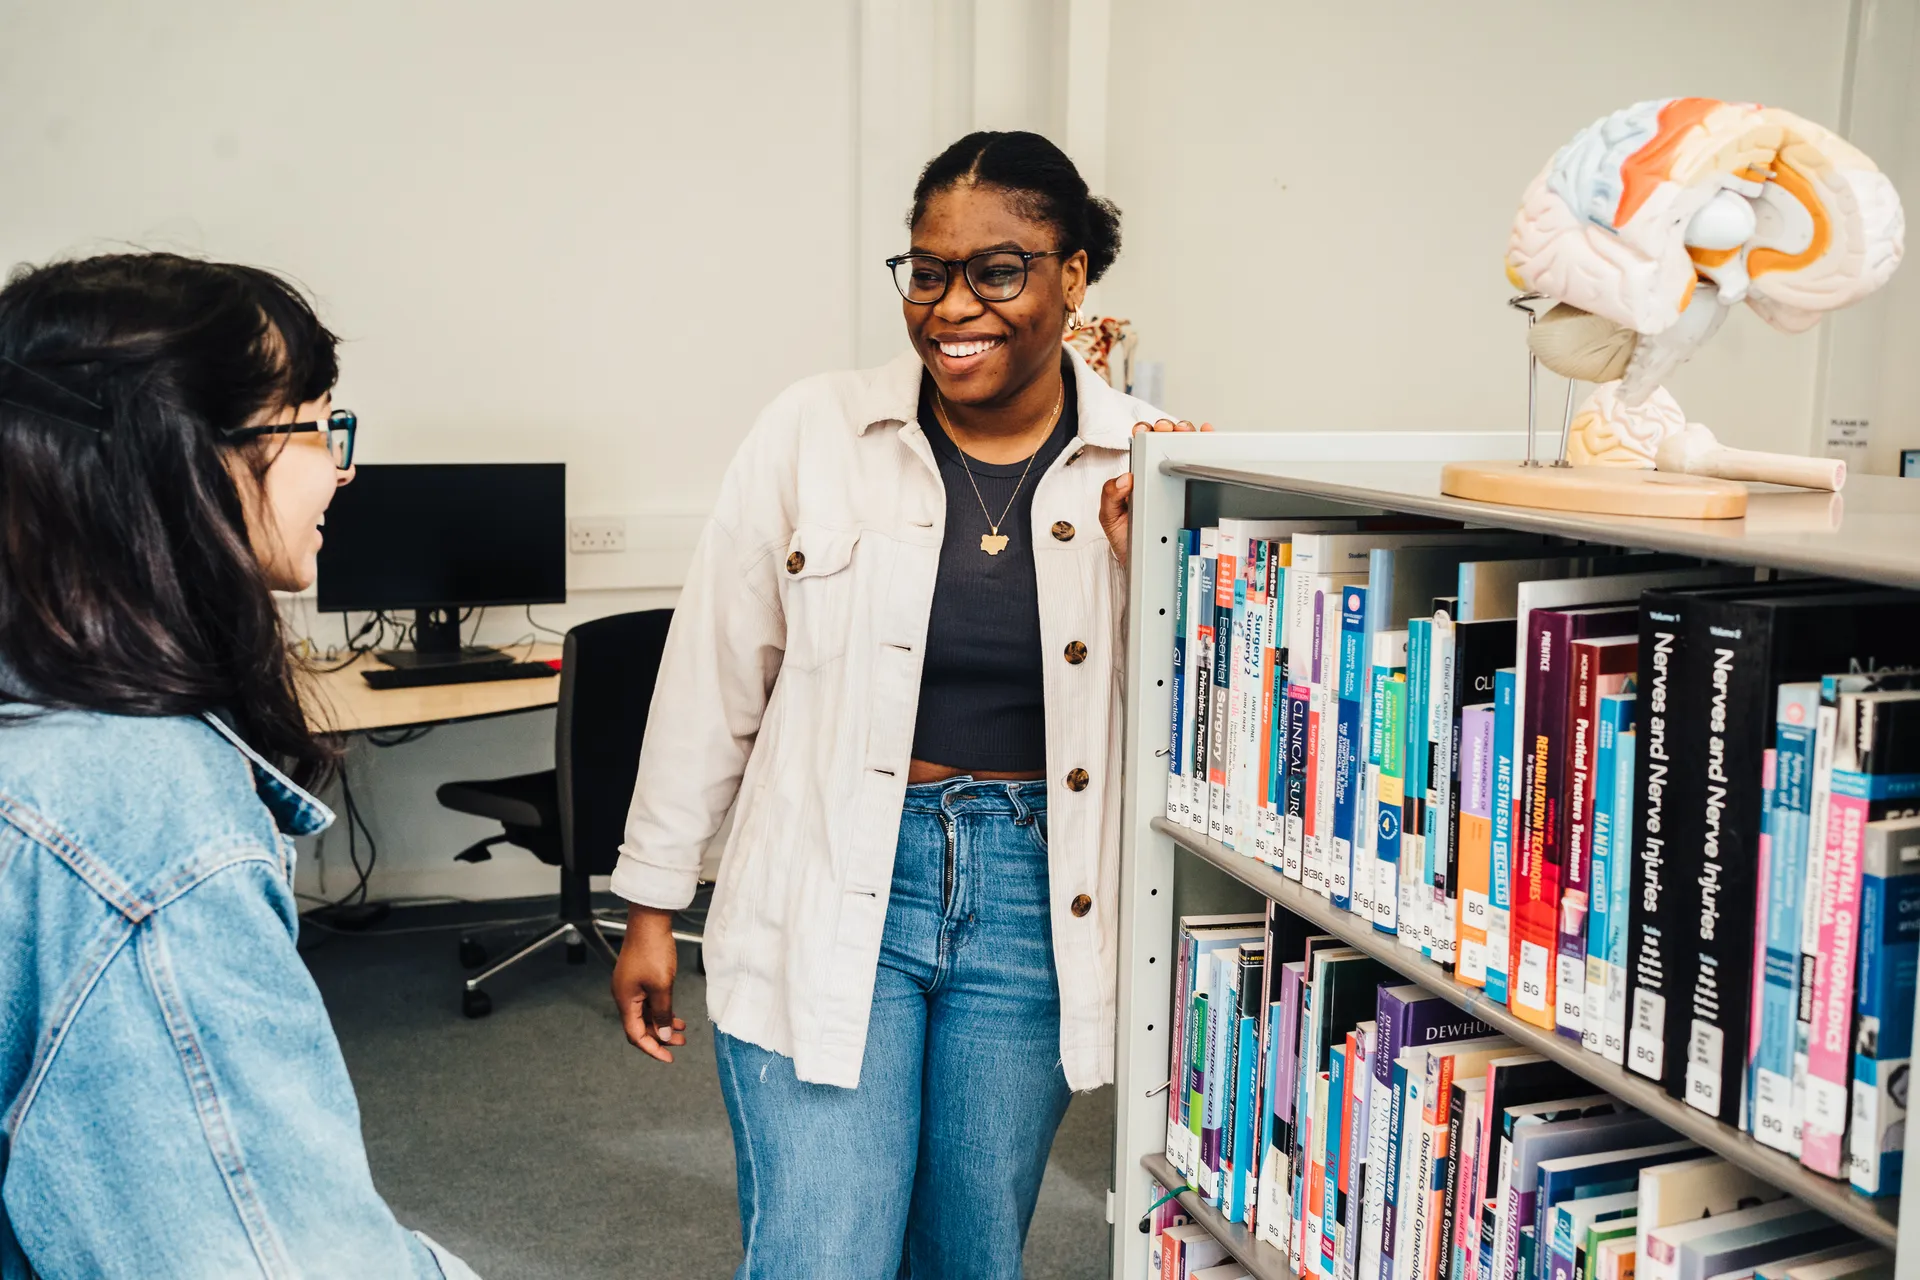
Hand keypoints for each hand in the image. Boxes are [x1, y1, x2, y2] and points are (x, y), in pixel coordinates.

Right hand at [611, 904, 686, 1062]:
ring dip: (663, 1023)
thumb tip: (661, 1035)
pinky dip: (662, 1010)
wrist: (650, 922)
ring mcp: (631, 987)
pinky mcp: (639, 978)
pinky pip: (649, 1002)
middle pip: (640, 1026)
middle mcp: (624, 995)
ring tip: (681, 1030)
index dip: (651, 1049)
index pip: (635, 1034)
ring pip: (646, 1014)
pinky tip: (675, 1014)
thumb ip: (662, 1013)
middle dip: (659, 1037)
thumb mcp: (662, 986)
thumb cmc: (653, 950)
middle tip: (680, 1043)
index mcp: (625, 1000)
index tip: (668, 1058)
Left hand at [1099, 419, 1213, 562]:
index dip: (1146, 433)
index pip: (1142, 448)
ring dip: (1188, 434)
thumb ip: (1110, 497)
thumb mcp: (1110, 518)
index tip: (1147, 429)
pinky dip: (1209, 446)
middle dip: (1169, 429)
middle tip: (1167, 429)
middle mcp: (1159, 476)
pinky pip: (1203, 466)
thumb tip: (1124, 479)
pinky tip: (1207, 436)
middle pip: (1167, 443)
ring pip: (1187, 450)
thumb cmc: (1128, 539)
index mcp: (1138, 477)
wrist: (1146, 565)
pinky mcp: (1195, 492)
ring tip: (1186, 431)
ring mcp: (1178, 483)